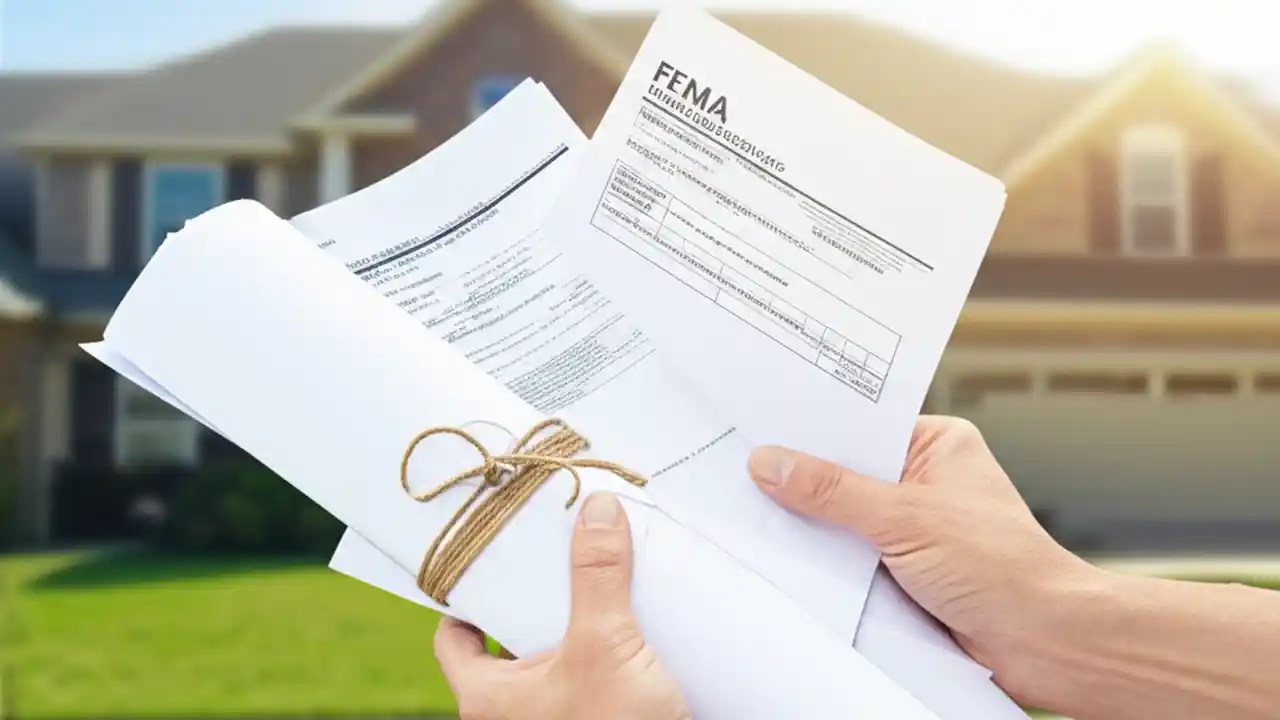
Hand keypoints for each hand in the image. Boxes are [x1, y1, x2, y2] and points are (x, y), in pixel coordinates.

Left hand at [435, 492, 689, 719]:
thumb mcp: (606, 645)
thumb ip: (598, 576)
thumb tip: (596, 510)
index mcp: (488, 699)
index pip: (454, 638)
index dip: (466, 595)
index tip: (491, 556)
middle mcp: (515, 713)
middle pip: (511, 637)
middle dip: (539, 597)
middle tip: (560, 551)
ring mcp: (556, 718)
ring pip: (557, 654)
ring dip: (580, 619)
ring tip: (604, 574)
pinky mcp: (596, 717)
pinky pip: (593, 673)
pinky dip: (609, 645)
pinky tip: (638, 619)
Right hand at [748, 416, 1099, 703]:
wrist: (1044, 642)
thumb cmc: (1002, 568)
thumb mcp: (904, 517)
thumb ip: (832, 492)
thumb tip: (772, 464)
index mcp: (937, 445)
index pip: (861, 424)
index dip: (813, 428)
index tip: (761, 427)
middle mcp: (926, 481)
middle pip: (847, 473)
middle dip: (806, 481)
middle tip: (749, 474)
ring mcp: (915, 528)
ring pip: (845, 520)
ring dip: (816, 528)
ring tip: (761, 517)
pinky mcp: (905, 573)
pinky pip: (852, 560)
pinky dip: (829, 565)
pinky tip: (793, 561)